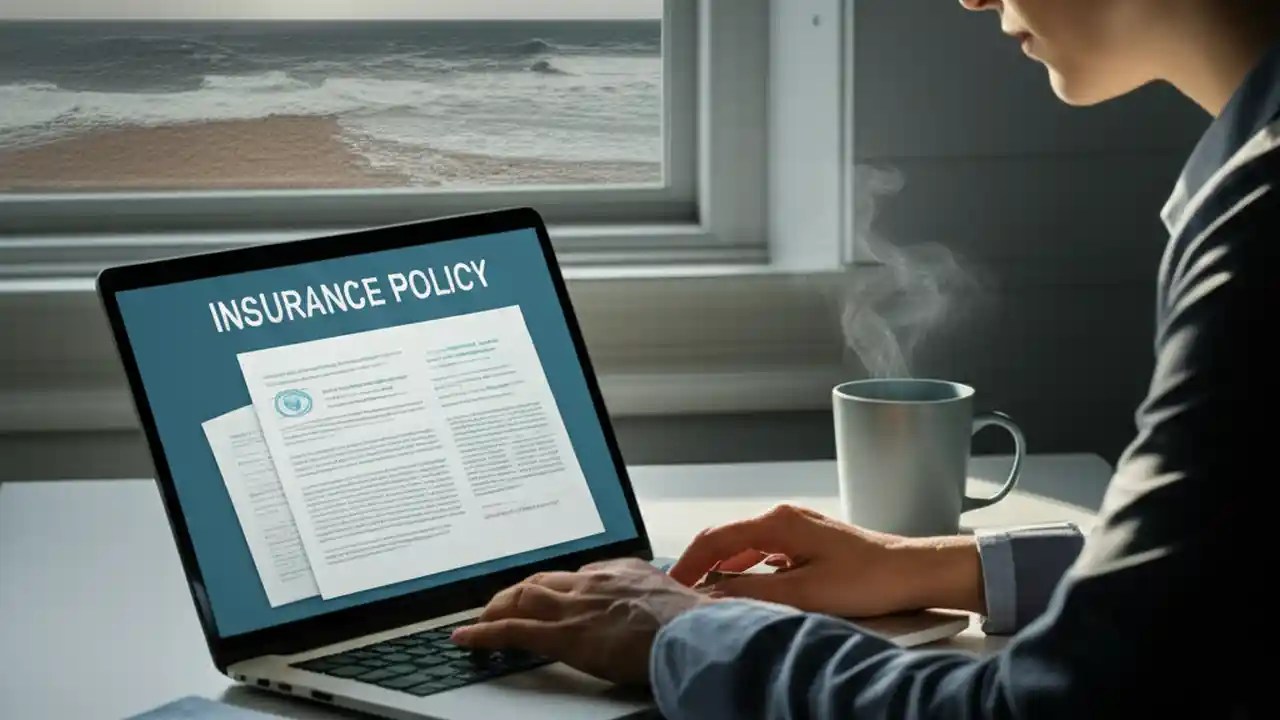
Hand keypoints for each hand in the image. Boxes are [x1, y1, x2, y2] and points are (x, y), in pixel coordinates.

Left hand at [450, 558, 716, 685]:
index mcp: (618, 571)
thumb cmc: (692, 622)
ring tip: (479, 620)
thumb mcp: (673, 596)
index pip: (575, 576)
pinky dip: (485, 633)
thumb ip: (653, 595)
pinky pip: (513, 630)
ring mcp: (575, 607)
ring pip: (521, 599)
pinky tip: (466, 638)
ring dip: (496, 609)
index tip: (545, 596)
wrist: (691, 632)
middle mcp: (591, 582)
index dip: (553, 588)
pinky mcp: (564, 635)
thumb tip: (653, 604)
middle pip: (541, 581)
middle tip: (500, 605)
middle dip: (516, 593)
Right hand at [669, 504, 983, 617]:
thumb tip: (712, 596)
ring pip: (745, 545)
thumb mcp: (803, 593)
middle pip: (726, 538)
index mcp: (777, 522)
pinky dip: (746, 568)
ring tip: (708, 593)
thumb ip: (753, 593)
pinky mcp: (809, 540)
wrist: (913, 571)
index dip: (689, 563)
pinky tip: (746, 586)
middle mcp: (783, 517)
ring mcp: (797, 527)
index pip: (715, 538)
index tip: (672, 585)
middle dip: (701, 564)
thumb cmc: (867, 578)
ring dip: (724, 567)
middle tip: (683, 591)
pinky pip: (764, 551)